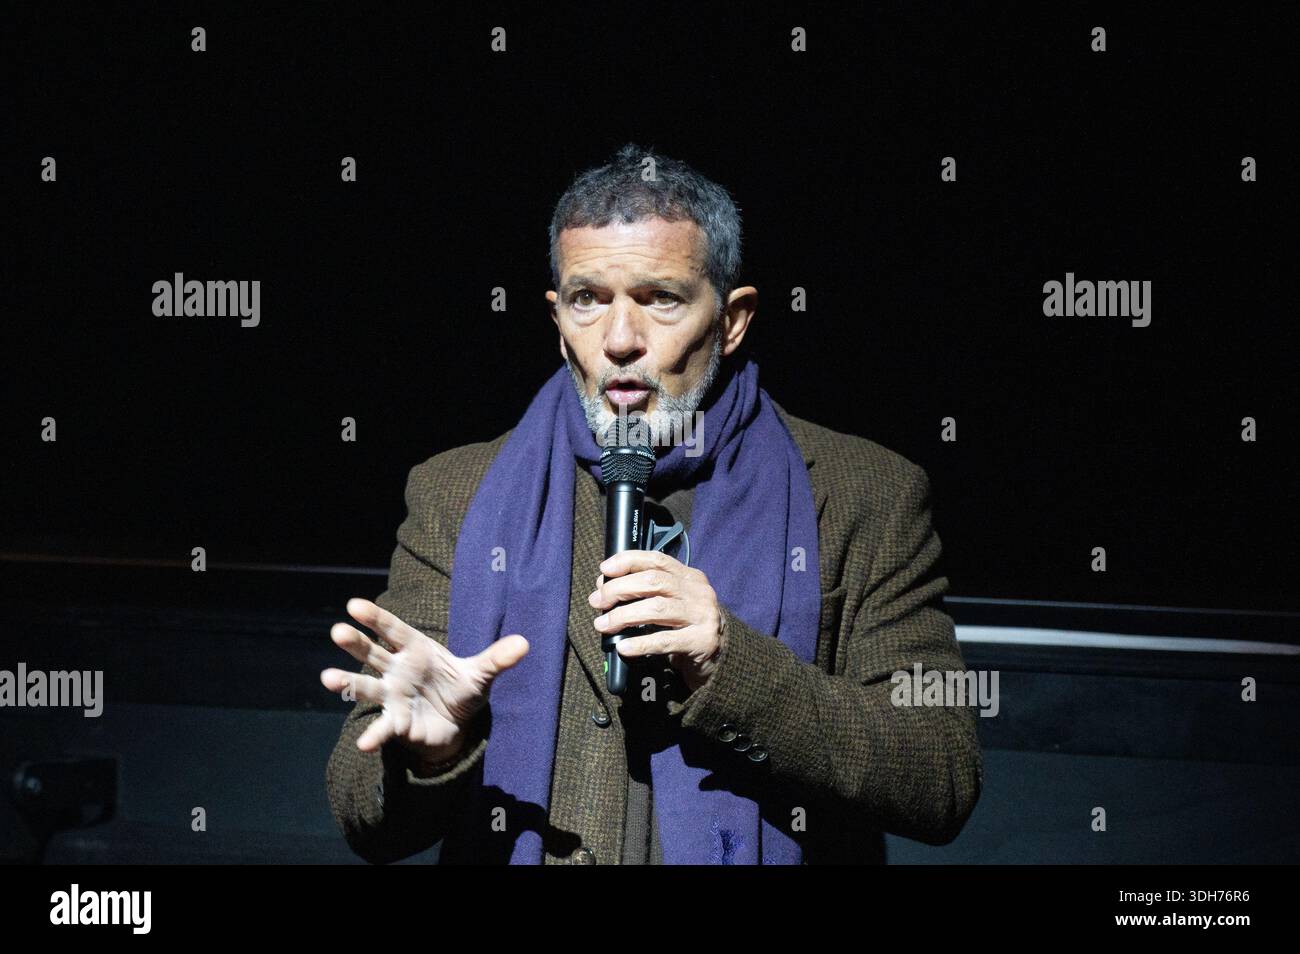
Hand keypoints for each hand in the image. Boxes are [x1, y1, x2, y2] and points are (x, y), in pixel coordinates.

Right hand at [320, 598, 527, 768]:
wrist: (456, 725)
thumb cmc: (461, 689)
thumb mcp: (481, 674)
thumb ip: (498, 658)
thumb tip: (525, 644)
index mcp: (416, 650)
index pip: (393, 630)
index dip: (375, 618)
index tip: (353, 604)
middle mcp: (397, 669)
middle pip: (372, 653)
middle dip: (355, 643)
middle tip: (337, 631)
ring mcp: (392, 696)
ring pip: (365, 687)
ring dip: (346, 683)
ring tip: (326, 678)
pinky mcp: (396, 722)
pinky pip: (382, 727)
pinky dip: (374, 735)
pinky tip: (365, 744)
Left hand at [589, 550, 722, 693]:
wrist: (720, 658)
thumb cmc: (687, 628)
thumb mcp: (673, 603)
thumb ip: (647, 592)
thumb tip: (606, 588)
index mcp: (690, 577)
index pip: (657, 560)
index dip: (628, 561)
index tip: (604, 570)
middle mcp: (698, 592)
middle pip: (654, 581)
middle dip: (619, 589)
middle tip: (598, 601)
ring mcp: (703, 616)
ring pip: (657, 608)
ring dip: (624, 616)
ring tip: (603, 625)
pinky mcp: (702, 641)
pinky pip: (665, 640)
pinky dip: (640, 643)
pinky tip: (623, 647)